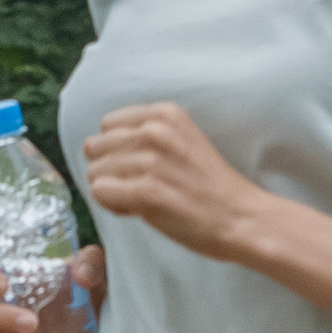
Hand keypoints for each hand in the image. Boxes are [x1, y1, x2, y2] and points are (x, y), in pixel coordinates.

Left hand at [75, 103, 273, 260]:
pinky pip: (100, 193)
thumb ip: (143, 137)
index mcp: (165, 114)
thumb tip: (89, 146)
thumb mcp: (182, 141)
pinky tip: (138, 211)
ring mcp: (151, 161)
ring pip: (95, 173)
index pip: (109, 124)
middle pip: (97, 148)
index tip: (142, 168)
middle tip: (141, 188)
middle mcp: (156, 131)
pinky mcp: (146, 191)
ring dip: (113, 191)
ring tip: (143, 201)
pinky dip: (114, 206)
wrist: (241, 218)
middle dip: (111, 171)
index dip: (118, 149)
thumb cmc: (210, 186)